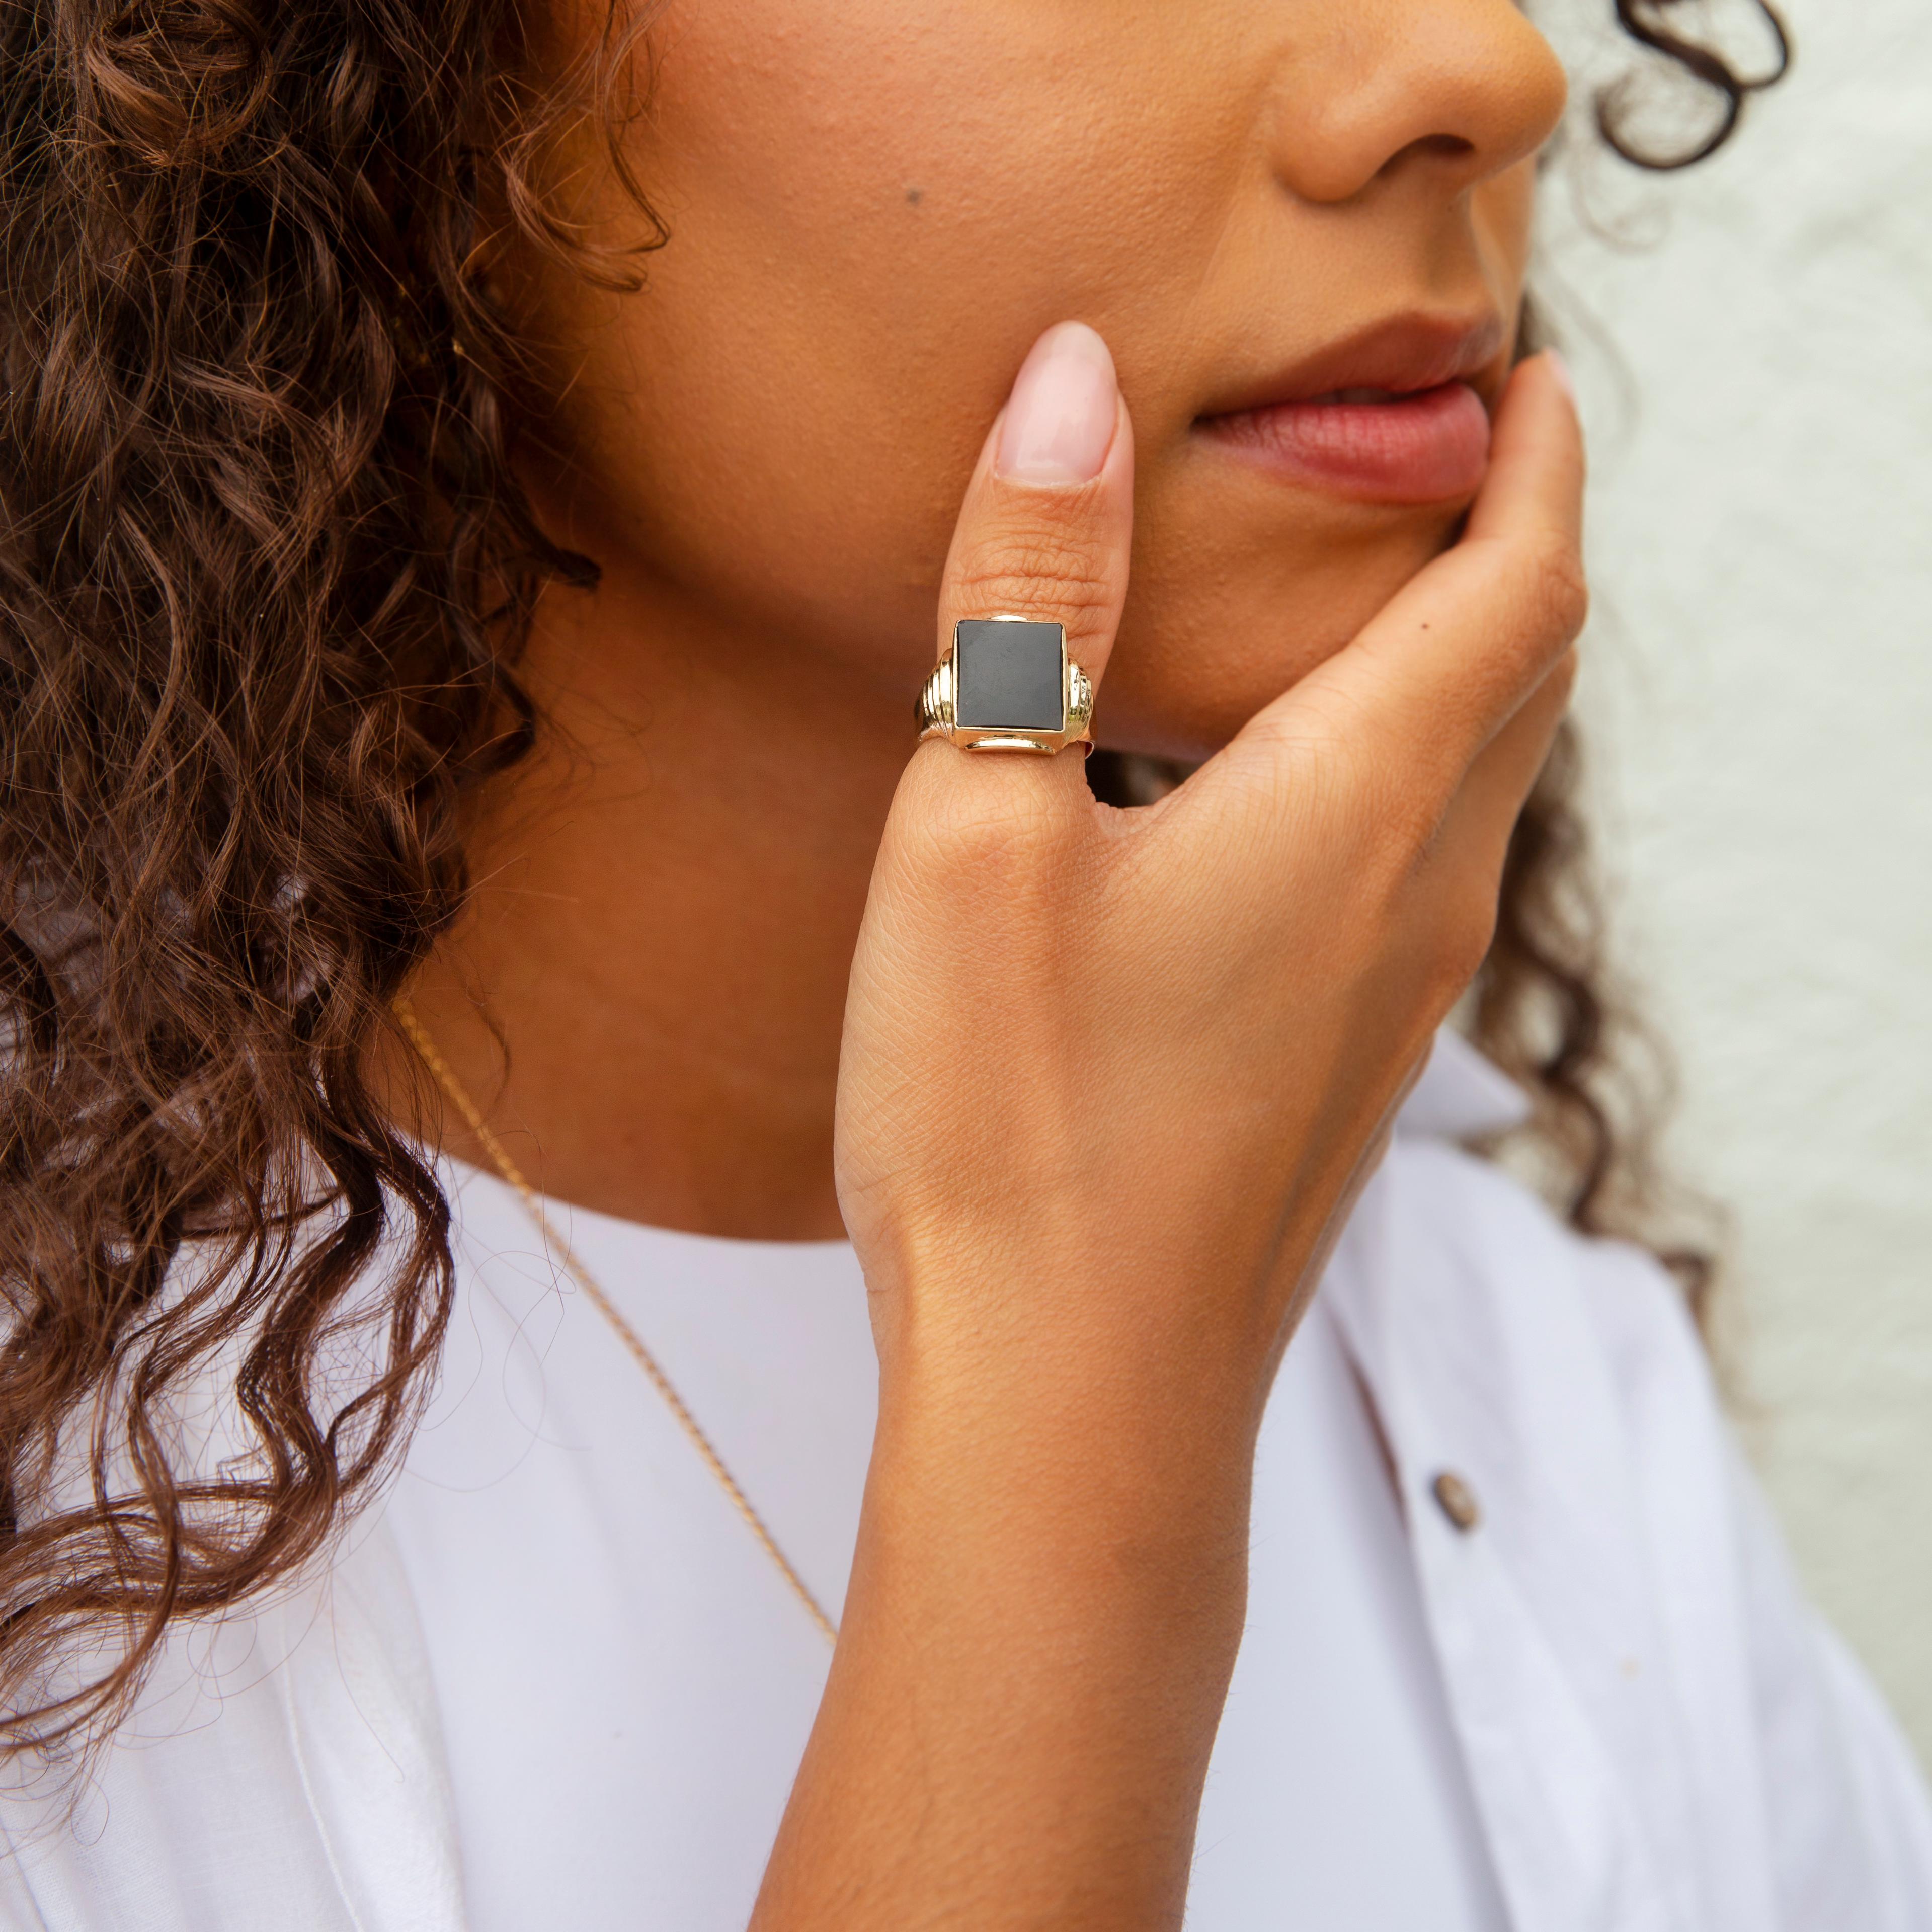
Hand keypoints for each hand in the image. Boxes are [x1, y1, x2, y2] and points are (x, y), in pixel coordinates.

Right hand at [839, 323, 1579, 1451]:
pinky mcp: (1346, 1071)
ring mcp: (1395, 999)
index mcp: (1357, 804)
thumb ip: (1031, 590)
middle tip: (1473, 456)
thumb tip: (1068, 382)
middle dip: (1524, 542)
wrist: (1073, 1403)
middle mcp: (1419, 895)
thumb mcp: (975, 823)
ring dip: (1480, 665)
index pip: (1520, 578)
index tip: (1519, 375)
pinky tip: (1321, 793)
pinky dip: (1422, 775)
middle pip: (1533, 674)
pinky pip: (1433, 876)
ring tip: (1406, 597)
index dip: (1537, 457)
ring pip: (1491, 782)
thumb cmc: (1012, 1122)